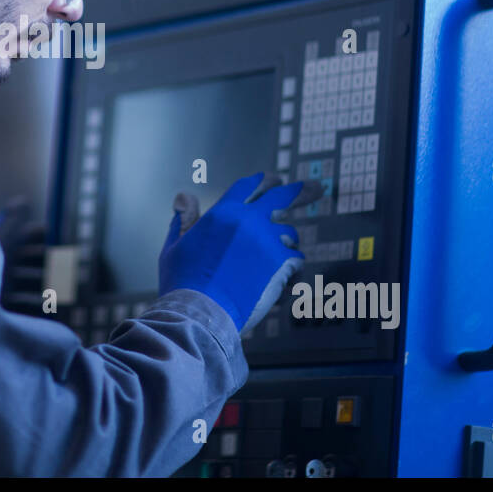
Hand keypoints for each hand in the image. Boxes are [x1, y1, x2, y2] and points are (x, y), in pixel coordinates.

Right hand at [158, 173, 322, 332]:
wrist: (199, 312)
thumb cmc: (182, 282)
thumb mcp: (175, 245)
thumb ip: (184, 218)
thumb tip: (184, 196)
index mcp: (222, 212)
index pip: (248, 185)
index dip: (263, 180)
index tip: (274, 179)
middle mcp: (248, 220)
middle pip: (282, 196)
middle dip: (301, 190)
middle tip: (316, 189)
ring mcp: (267, 240)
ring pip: (290, 233)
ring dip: (287, 243)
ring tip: (281, 257)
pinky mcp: (280, 263)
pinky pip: (297, 260)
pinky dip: (294, 269)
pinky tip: (287, 279)